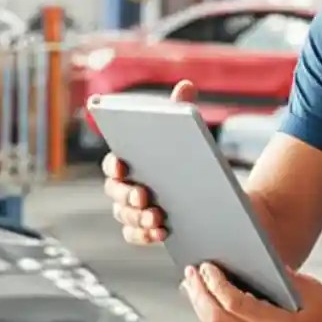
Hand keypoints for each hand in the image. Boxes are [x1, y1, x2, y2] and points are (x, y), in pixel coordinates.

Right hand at [101, 80, 198, 244]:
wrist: (211, 190)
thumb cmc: (188, 157)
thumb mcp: (187, 132)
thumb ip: (181, 109)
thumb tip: (186, 85)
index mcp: (129, 163)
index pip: (111, 164)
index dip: (113, 166)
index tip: (123, 166)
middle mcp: (125, 187)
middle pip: (115, 193)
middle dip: (127, 195)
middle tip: (143, 195)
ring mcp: (133, 211)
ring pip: (124, 216)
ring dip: (137, 217)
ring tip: (156, 216)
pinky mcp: (146, 231)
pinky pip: (135, 236)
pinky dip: (144, 236)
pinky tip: (161, 232)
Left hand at [182, 262, 321, 321]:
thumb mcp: (300, 282)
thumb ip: (269, 273)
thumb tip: (235, 259)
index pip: (235, 304)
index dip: (216, 284)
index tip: (206, 267)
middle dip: (200, 296)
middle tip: (192, 275)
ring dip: (202, 309)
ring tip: (193, 288)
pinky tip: (207, 307)